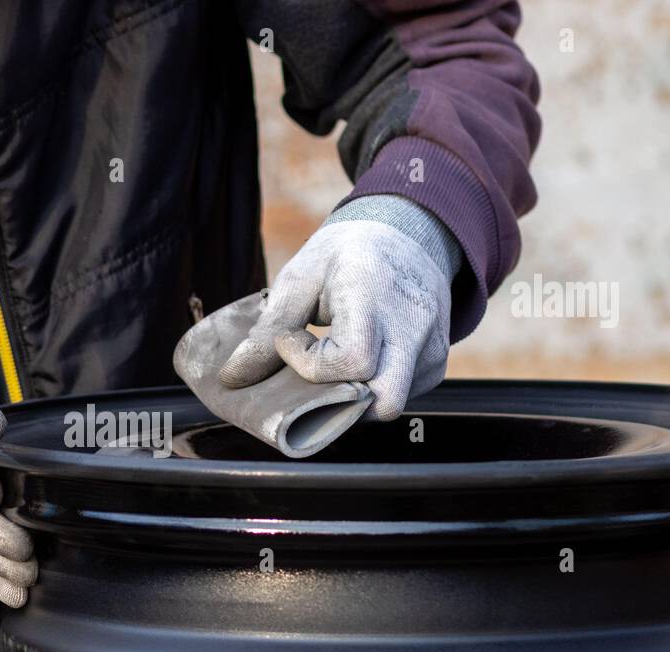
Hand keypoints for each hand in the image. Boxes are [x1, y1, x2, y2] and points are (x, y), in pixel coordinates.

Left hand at [218, 218, 451, 421]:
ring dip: (354, 398)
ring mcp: (431, 346)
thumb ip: (269, 329)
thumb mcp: (300, 278)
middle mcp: (413, 325)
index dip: (310, 364)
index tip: (290, 341)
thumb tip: (234, 378)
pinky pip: (404, 395)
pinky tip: (355, 363)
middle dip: (338, 400)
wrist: (404, 231)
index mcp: (375, 297)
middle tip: (313, 371)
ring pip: (394, 404)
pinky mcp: (436, 361)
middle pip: (385, 400)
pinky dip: (372, 390)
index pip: (352, 361)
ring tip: (332, 366)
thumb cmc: (346, 254)